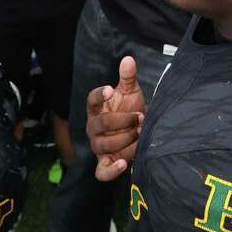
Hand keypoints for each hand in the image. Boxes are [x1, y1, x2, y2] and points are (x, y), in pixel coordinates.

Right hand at [86, 56, 144, 180]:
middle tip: (140, 117)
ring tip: (140, 134)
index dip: (99, 95)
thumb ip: (128, 77)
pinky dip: (111, 170)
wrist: (138, 132)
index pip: (91, 100)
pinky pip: (101, 172)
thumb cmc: (130, 109)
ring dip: (124, 139)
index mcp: (97, 109)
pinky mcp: (105, 162)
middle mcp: (94, 128)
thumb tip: (128, 59)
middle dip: (122, 120)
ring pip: (104, 145)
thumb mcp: (130, 92)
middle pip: (100, 124)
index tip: (111, 89)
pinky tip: (123, 163)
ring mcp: (98, 146)